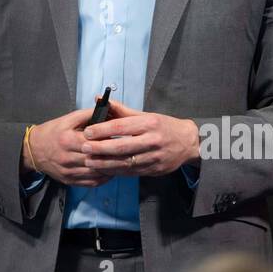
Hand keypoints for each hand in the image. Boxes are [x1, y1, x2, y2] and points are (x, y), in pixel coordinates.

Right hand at [23, 101, 116, 187]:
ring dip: (111, 169)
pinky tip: (111, 172)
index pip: (95, 143)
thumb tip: (107, 110)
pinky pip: (91, 183)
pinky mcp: (70, 181)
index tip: (124, 138)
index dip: (110, 141)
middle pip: (97, 160)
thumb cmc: (52, 132)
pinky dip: (103, 178)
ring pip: (96, 173)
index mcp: (69, 140)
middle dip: (114, 156)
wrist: (33, 150)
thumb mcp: (68, 119)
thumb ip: (88, 115)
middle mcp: (69, 158)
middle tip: (128, 152)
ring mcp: (69, 172)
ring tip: (123, 163)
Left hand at [79, 98, 200, 176]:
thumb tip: (99, 99)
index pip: (121, 127)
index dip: (103, 130)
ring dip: (105, 163)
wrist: (188, 143)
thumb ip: (121, 110)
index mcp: (149, 123)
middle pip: (122, 146)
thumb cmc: (164, 126)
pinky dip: (116, 171)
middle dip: (100, 148)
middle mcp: (152, 140)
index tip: (88, 132)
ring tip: (89, 161)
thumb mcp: (146, 114)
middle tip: (84, 148)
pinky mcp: (154, 170)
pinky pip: (131, 172)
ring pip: (125, 162)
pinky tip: (104, 169)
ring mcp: (154, 157)